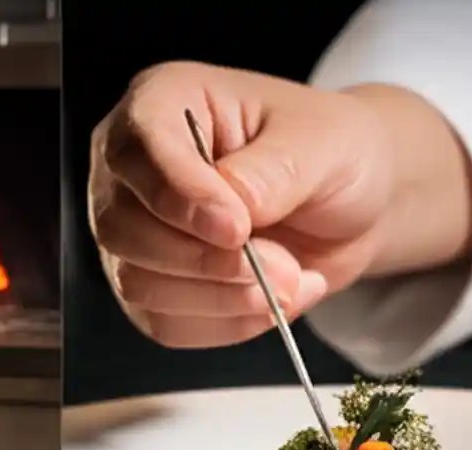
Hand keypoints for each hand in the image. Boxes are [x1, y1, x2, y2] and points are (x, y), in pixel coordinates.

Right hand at [89, 61, 471, 348]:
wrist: (349, 204)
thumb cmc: (332, 151)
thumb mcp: (323, 144)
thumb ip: (271, 172)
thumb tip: (225, 211)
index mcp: (162, 103)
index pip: (135, 152)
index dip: (179, 197)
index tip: (236, 228)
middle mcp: (132, 167)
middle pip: (122, 228)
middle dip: (206, 260)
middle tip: (281, 266)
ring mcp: (134, 230)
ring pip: (136, 282)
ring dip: (221, 297)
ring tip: (288, 280)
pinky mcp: (151, 284)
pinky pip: (162, 322)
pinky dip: (223, 324)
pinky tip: (268, 302)